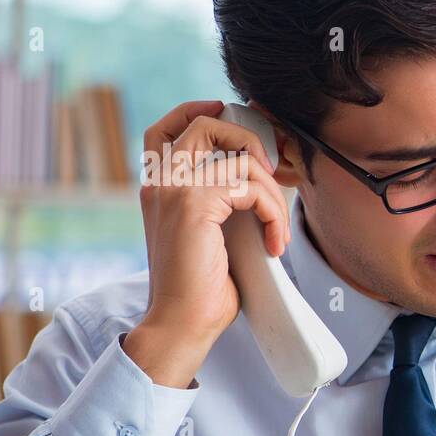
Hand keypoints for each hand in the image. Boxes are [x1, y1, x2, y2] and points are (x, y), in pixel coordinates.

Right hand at [124, 100, 290, 387]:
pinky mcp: (195, 204)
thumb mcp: (209, 235)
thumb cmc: (200, 289)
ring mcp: (175, 190)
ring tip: (277, 230)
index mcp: (158, 188)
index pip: (166, 130)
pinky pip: (250, 187)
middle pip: (202, 123)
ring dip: (273, 193)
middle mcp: (161, 183)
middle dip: (248, 138)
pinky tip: (273, 244)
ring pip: (239, 158)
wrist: (181, 322)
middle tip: (271, 174)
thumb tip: (256, 182)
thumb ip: (219, 203)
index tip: (235, 125)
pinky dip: (273, 214)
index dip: (200, 113)